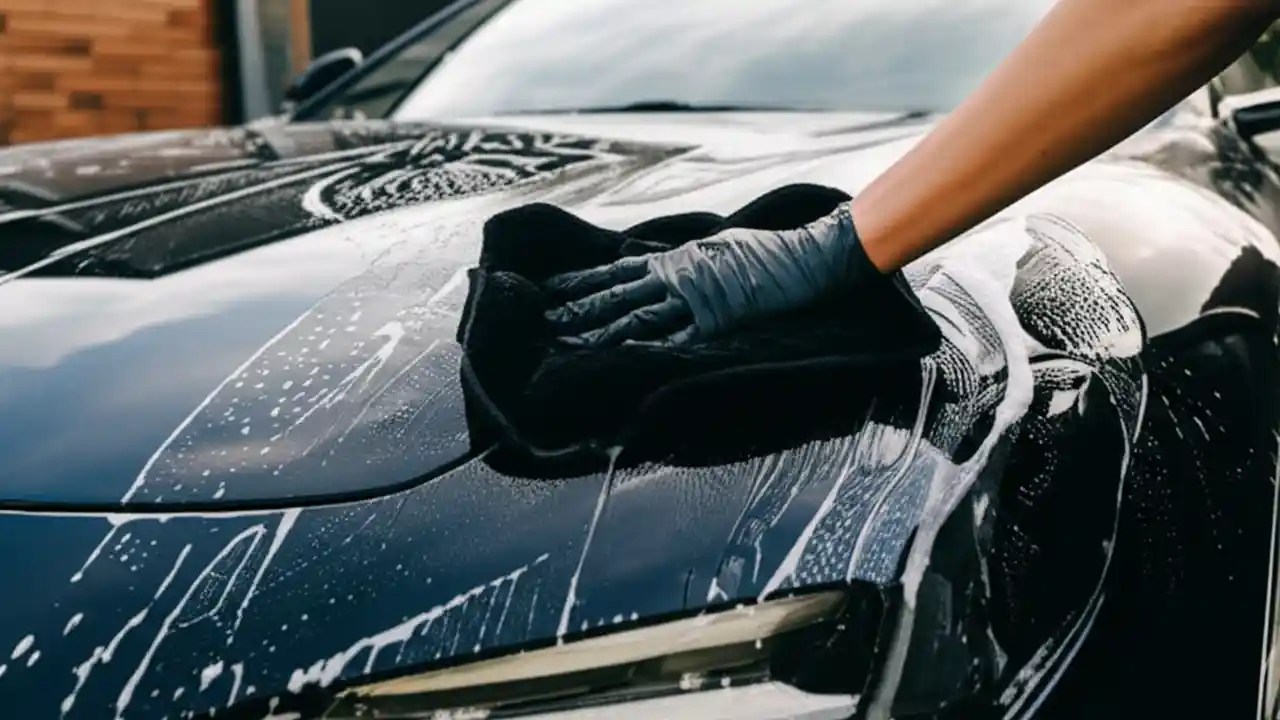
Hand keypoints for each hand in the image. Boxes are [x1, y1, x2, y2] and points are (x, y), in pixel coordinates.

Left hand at [544, 203, 874, 346]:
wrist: (803, 257)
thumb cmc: (766, 252)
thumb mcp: (717, 248)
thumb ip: (687, 261)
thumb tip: (665, 267)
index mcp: (676, 259)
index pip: (617, 271)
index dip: (582, 280)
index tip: (552, 288)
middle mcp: (677, 277)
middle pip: (617, 295)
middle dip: (580, 309)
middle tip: (546, 321)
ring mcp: (695, 300)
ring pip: (637, 317)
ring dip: (601, 332)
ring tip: (571, 344)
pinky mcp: (716, 322)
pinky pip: (676, 339)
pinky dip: (649, 349)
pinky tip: (622, 359)